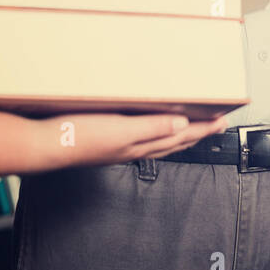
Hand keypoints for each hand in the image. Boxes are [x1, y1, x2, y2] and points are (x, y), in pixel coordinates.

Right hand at [38, 112, 228, 168]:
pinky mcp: (109, 144)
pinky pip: (144, 141)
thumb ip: (152, 127)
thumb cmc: (79, 137)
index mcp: (141, 143)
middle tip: (218, 125)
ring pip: (161, 143)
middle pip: (176, 141)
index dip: (204, 129)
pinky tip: (152, 133)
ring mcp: (122, 148)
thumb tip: (183, 126)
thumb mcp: (121, 128)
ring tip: (195, 129)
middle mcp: (135, 148)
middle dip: (199, 132)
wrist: (46, 146)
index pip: (182, 136)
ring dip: (181, 135)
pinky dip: (158, 135)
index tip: (223, 121)